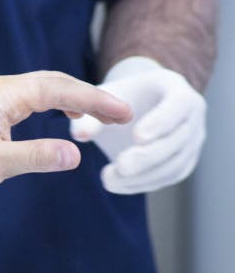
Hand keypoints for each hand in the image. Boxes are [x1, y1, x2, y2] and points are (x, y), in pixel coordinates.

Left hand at [0, 71, 132, 191]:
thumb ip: (34, 157)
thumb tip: (76, 153)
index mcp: (3, 95)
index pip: (59, 89)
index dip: (94, 99)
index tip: (123, 112)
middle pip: (53, 82)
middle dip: (89, 96)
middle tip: (120, 114)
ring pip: (41, 87)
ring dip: (71, 97)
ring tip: (97, 116)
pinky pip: (29, 96)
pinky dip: (53, 102)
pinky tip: (61, 116)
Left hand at [70, 56, 205, 194]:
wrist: (133, 104)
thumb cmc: (117, 96)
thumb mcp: (102, 96)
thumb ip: (90, 111)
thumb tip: (79, 135)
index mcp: (175, 88)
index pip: (179, 104)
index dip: (161, 122)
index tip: (137, 136)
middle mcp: (192, 114)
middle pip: (179, 139)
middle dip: (148, 156)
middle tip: (120, 167)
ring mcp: (192, 139)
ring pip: (176, 163)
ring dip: (143, 176)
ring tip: (108, 179)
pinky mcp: (184, 159)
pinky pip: (169, 176)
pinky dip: (144, 183)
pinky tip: (118, 184)